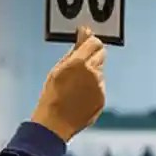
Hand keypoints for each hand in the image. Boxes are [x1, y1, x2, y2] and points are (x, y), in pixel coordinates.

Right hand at [32, 26, 105, 141]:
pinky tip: (79, 95)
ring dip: (92, 73)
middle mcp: (93, 73)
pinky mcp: (102, 98)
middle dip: (92, 55)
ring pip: (100, 71)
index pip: (95, 42)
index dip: (90, 41)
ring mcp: (99, 86)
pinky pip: (100, 86)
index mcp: (79, 63)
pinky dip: (93, 87)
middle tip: (81, 62)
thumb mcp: (58, 69)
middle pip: (100, 54)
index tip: (86, 41)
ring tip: (75, 84)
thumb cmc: (52, 94)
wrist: (55, 122)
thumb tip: (84, 33)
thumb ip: (74, 50)